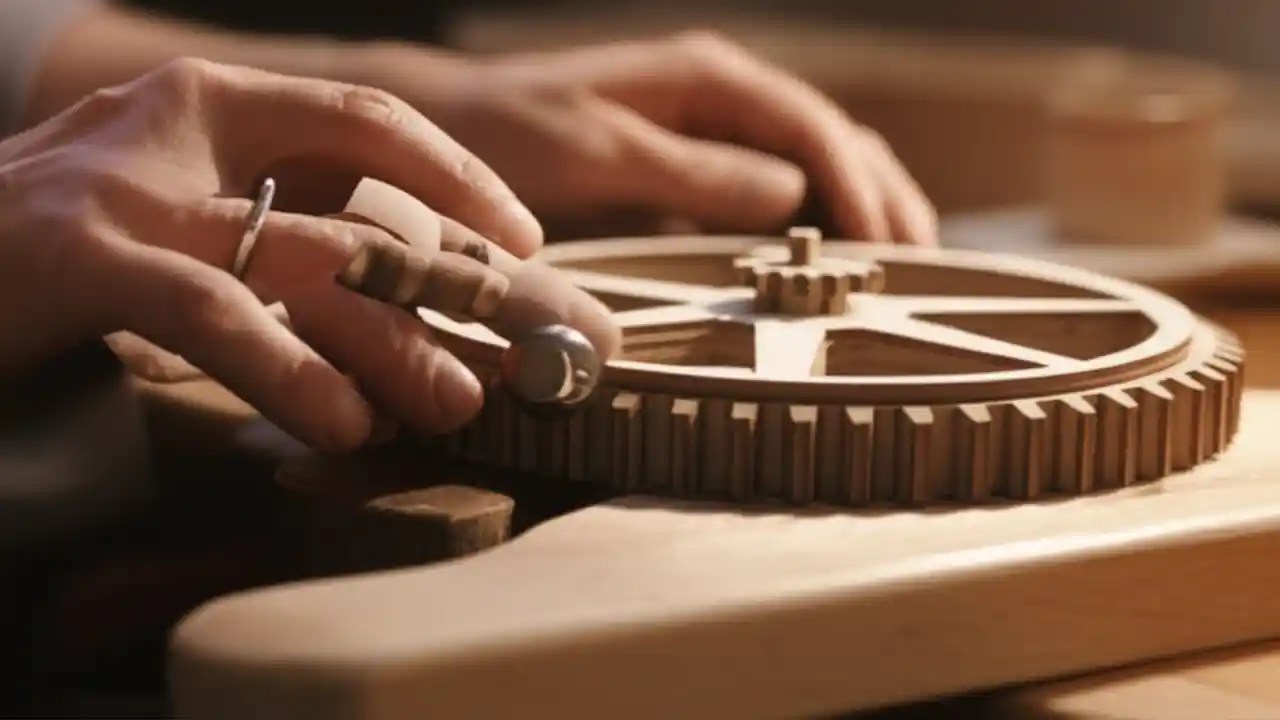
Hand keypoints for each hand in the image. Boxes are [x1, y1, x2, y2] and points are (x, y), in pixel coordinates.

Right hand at [0, 58, 615, 450]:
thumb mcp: (173, 220)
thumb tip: (400, 310)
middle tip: (545, 342)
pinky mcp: (70, 255)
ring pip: (303, 262)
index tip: (525, 243)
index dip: (459, 181)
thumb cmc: (42, 253)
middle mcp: (178, 127)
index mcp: (211, 105)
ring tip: (460, 403)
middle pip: (362, 207)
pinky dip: (287, 372)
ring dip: (395, 342)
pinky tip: (343, 425)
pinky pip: (213, 315)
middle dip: (464, 284)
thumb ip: (271, 242)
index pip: (367, 124)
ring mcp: (126, 186)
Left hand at [368, 31, 936, 242]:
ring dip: (865, 210)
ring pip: (818, 164)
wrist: (454, 130)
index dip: (857, 185)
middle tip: (919, 269)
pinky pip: (778, 192)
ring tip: (905, 271)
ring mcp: (714, 131)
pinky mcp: (698, 169)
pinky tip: (840, 264)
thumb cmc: (508, 135)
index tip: (884, 247)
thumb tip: (791, 198)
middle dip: (882, 198)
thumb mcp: (594, 153)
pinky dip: (820, 225)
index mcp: (708, 78)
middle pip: (835, 139)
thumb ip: (691, 171)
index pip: (810, 127)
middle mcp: (723, 96)